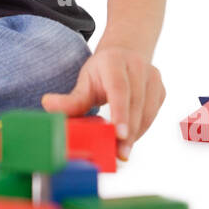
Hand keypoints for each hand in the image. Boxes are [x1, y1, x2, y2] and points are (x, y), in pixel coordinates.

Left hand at [41, 47, 164, 160]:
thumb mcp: (85, 81)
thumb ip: (71, 98)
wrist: (125, 54)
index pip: (119, 88)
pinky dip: (142, 129)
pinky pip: (153, 114)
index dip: (120, 112)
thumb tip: (47, 104)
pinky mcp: (161, 90)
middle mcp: (137, 66)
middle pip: (135, 103)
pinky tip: (129, 139)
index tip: (119, 134)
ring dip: (136, 134)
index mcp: (114, 61)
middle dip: (129, 132)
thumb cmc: (101, 72)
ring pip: (147, 111)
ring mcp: (153, 78)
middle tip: (120, 154)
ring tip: (123, 151)